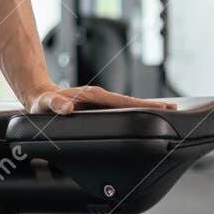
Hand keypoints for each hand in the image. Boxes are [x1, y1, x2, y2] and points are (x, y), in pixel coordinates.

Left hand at [24, 84, 175, 115]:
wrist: (39, 96)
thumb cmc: (42, 102)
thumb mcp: (45, 104)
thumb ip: (54, 105)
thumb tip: (67, 108)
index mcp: (93, 96)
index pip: (123, 101)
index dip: (142, 105)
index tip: (163, 107)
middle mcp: (100, 97)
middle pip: (131, 102)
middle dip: (152, 106)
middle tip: (174, 110)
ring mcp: (100, 101)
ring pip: (127, 105)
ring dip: (146, 108)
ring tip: (166, 112)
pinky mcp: (99, 106)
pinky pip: (120, 109)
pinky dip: (134, 111)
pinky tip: (144, 117)